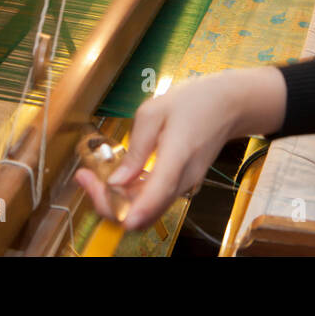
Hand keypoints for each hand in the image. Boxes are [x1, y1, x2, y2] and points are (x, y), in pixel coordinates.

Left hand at [74, 67, 286, 231]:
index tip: (100, 197)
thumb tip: (116, 181)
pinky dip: (129, 196)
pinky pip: (152, 201)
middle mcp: (182, 181)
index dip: (125, 211)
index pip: (152, 198)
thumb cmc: (193, 102)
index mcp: (177, 158)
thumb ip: (136, 147)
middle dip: (108, 203)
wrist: (229, 106)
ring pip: (145, 211)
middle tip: (85, 177)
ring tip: (93, 175)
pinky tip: (116, 177)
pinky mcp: (180, 186)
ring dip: (116, 201)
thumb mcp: (156, 111)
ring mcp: (183, 187)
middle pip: (142, 213)